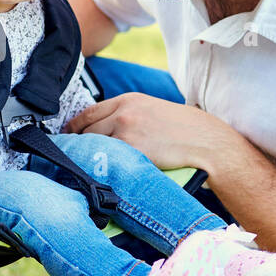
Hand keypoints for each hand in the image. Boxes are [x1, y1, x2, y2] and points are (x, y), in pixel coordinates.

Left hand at [64, 93, 237, 171]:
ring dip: (88, 158)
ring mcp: (126, 131)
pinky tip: (97, 176)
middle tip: (71, 158)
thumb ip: (130, 116)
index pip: (88, 112)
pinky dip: (100, 168)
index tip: (67, 138)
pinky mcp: (132, 150)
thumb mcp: (154, 111)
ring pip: (93, 146)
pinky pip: (107, 161)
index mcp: (128, 100)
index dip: (73, 127)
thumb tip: (106, 131)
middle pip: (86, 130)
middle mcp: (124, 112)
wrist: (208, 142)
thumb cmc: (186, 130)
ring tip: (82, 170)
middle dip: (77, 145)